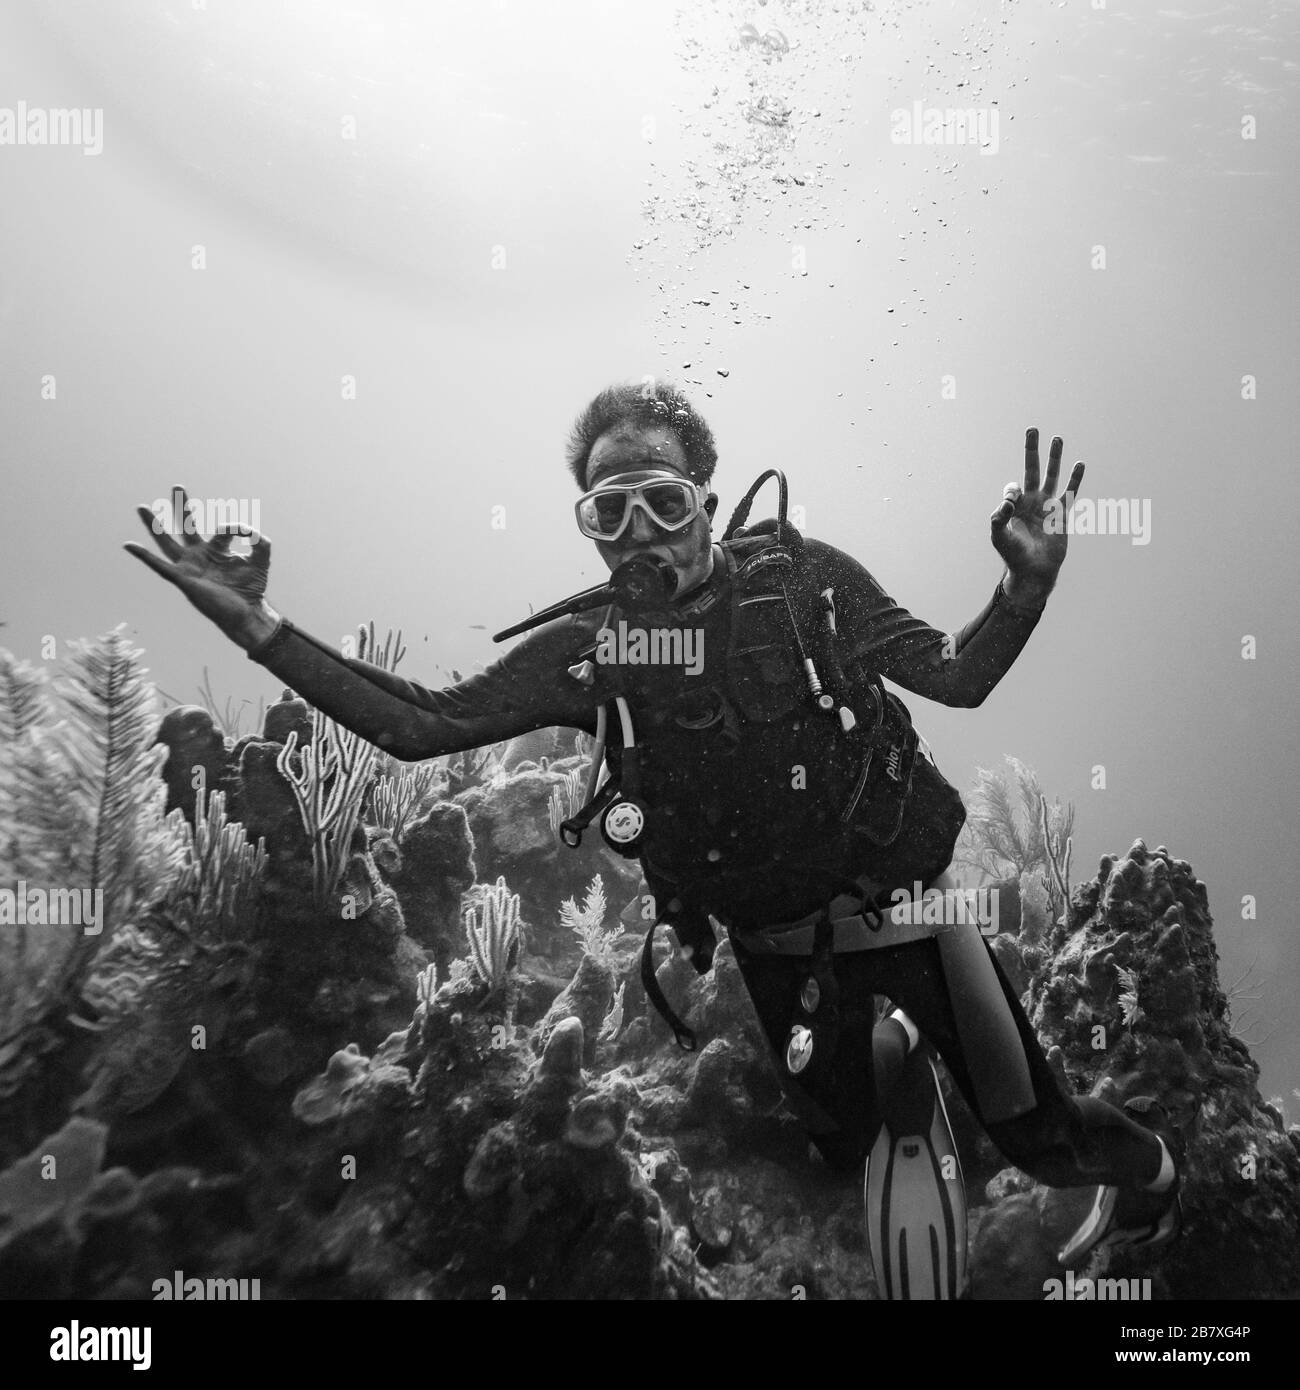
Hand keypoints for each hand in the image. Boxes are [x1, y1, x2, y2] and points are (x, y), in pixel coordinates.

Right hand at [124, 487, 278, 649]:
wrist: (246, 611)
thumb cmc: (252, 588)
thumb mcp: (261, 560)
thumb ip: (261, 542)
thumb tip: (249, 530)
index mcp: (218, 550)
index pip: (225, 530)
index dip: (237, 529)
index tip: (248, 534)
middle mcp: (200, 555)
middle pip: (187, 526)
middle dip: (183, 506)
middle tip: (178, 486)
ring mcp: (189, 566)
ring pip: (167, 542)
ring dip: (154, 525)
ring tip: (141, 507)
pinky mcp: (182, 578)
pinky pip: (159, 565)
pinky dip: (143, 556)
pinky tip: (129, 545)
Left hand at [990, 428, 1085, 602]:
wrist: (1034, 571)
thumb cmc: (1013, 555)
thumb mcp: (999, 536)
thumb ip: (998, 517)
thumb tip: (1007, 501)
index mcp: (1015, 506)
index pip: (1013, 487)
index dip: (1012, 492)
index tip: (1011, 504)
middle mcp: (1031, 502)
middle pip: (1031, 469)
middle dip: (1031, 450)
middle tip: (1032, 429)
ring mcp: (1047, 506)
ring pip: (1052, 475)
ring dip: (1054, 458)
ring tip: (1057, 438)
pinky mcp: (1062, 514)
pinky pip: (1070, 493)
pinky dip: (1076, 479)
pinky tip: (1080, 463)